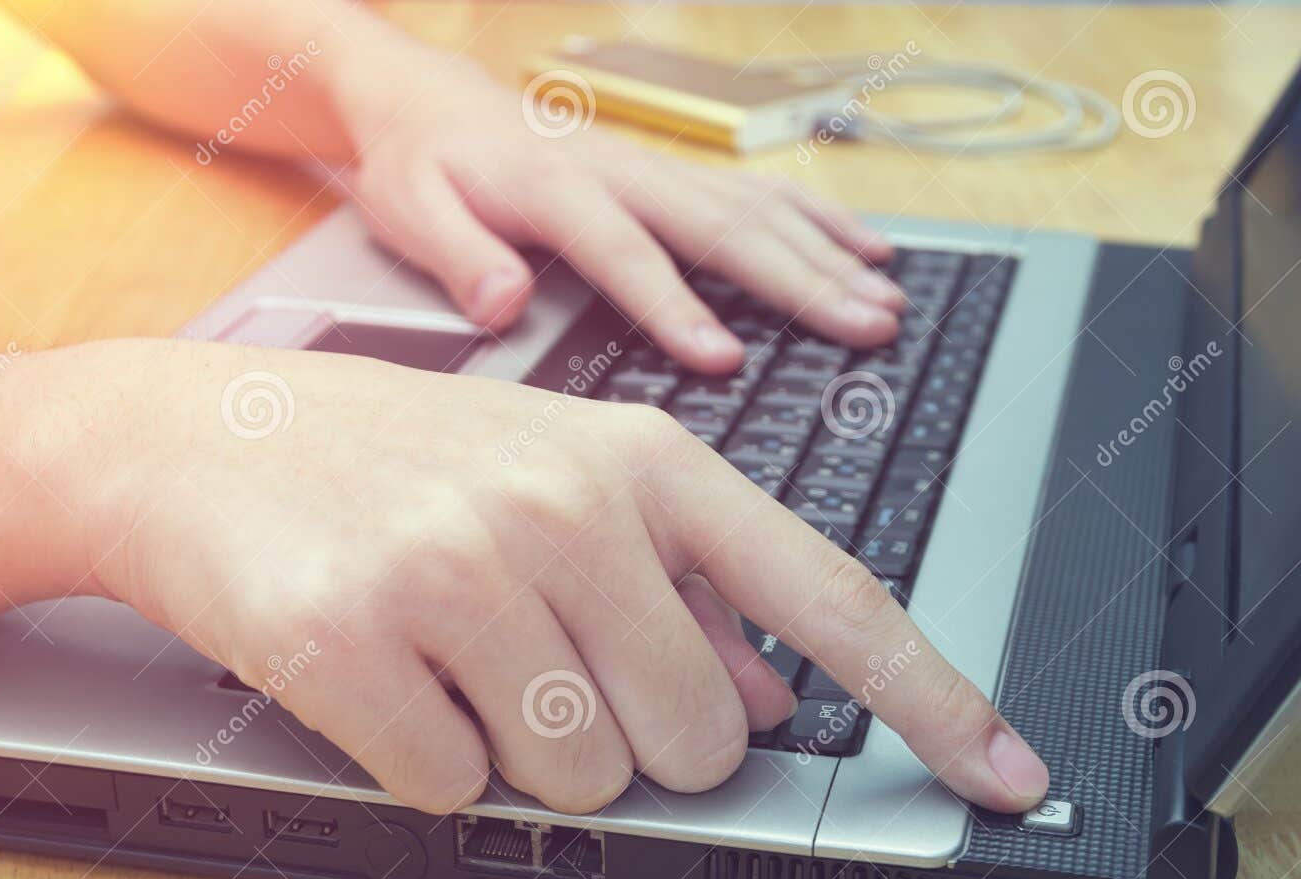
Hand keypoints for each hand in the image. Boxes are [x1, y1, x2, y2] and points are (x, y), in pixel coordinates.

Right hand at [80, 340, 1048, 814]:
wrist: (193, 439)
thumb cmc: (399, 459)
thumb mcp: (564, 481)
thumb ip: (688, 592)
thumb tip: (784, 700)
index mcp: (647, 459)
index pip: (831, 599)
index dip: (936, 702)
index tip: (1011, 778)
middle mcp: (569, 504)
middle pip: (702, 743)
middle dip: (636, 744)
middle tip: (545, 668)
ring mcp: (460, 569)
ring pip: (582, 782)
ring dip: (527, 754)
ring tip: (455, 656)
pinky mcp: (354, 641)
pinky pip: (456, 793)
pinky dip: (427, 765)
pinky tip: (386, 676)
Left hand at [329, 46, 906, 372]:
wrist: (431, 100)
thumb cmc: (424, 165)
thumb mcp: (413, 211)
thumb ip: (460, 257)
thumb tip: (502, 302)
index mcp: (557, 187)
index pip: (626, 254)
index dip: (676, 307)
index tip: (724, 357)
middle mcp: (624, 172)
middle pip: (724, 228)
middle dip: (800, 282)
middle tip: (864, 328)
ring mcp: (659, 169)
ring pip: (759, 208)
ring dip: (828, 256)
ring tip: (887, 301)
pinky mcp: (676, 173)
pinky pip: (760, 192)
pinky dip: (819, 220)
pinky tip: (866, 247)